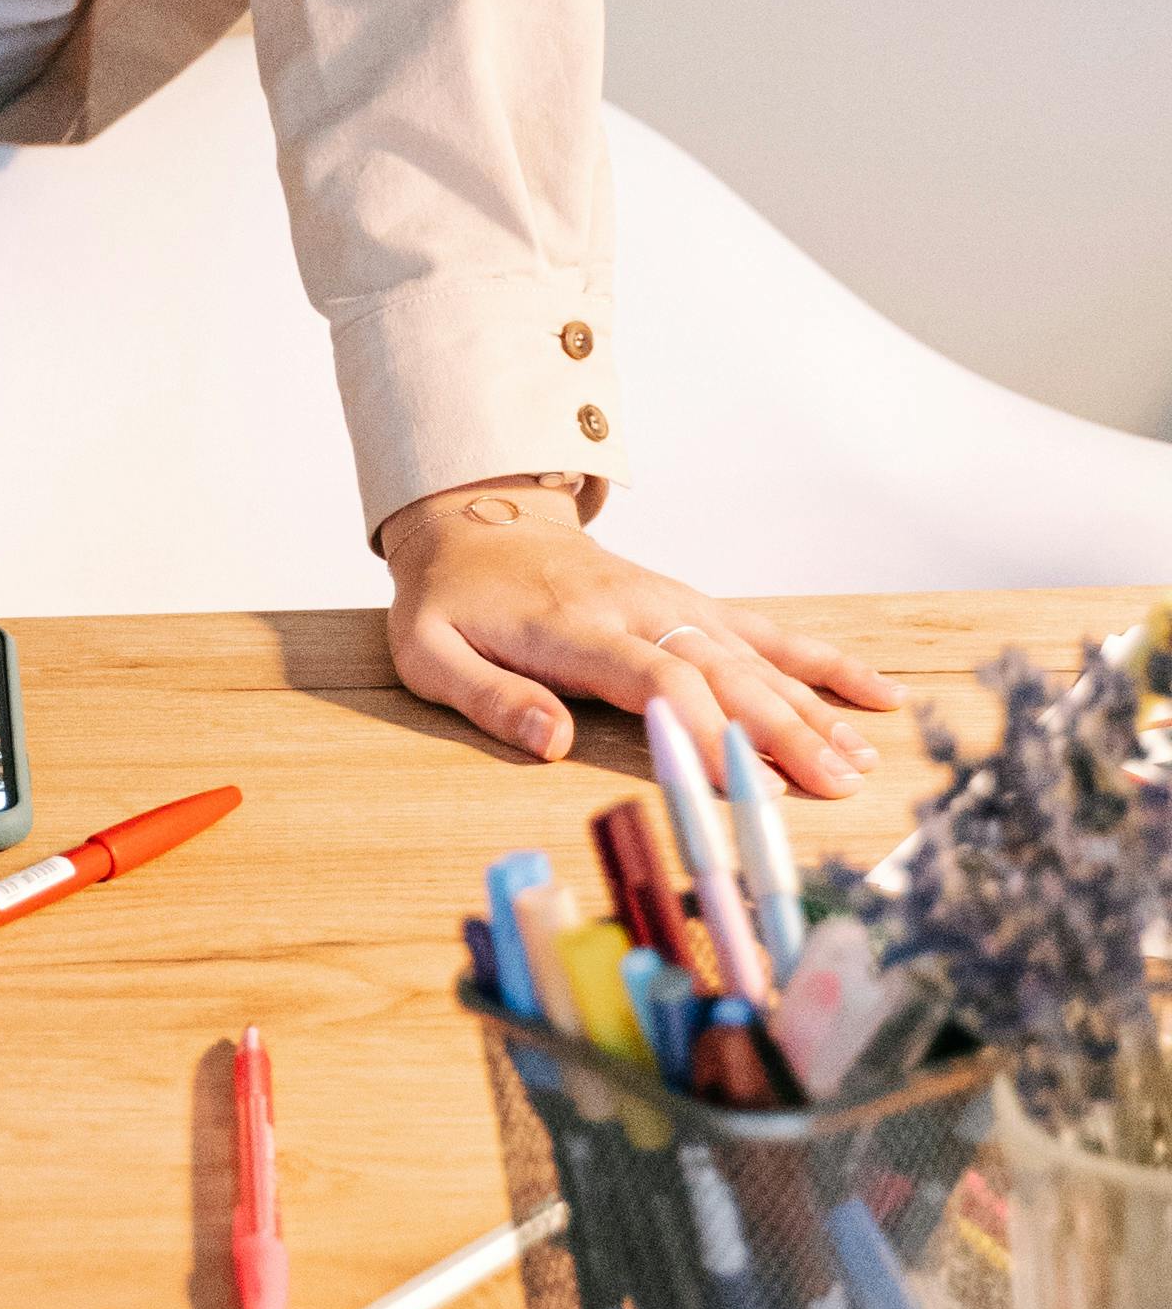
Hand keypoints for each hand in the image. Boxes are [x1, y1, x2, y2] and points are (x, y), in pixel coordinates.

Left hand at [375, 486, 894, 793]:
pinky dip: (823, 661)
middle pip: (723, 673)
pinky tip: (877, 693)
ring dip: (814, 708)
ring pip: (756, 657)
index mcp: (575, 628)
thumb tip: (547, 742)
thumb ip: (489, 698)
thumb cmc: (451, 601)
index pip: (656, 678)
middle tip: (837, 786)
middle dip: (783, 731)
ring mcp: (673, 602)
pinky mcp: (692, 603)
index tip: (751, 780)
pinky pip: (766, 632)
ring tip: (864, 760)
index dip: (707, 727)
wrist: (475, 521)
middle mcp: (638, 610)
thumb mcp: (430, 652)